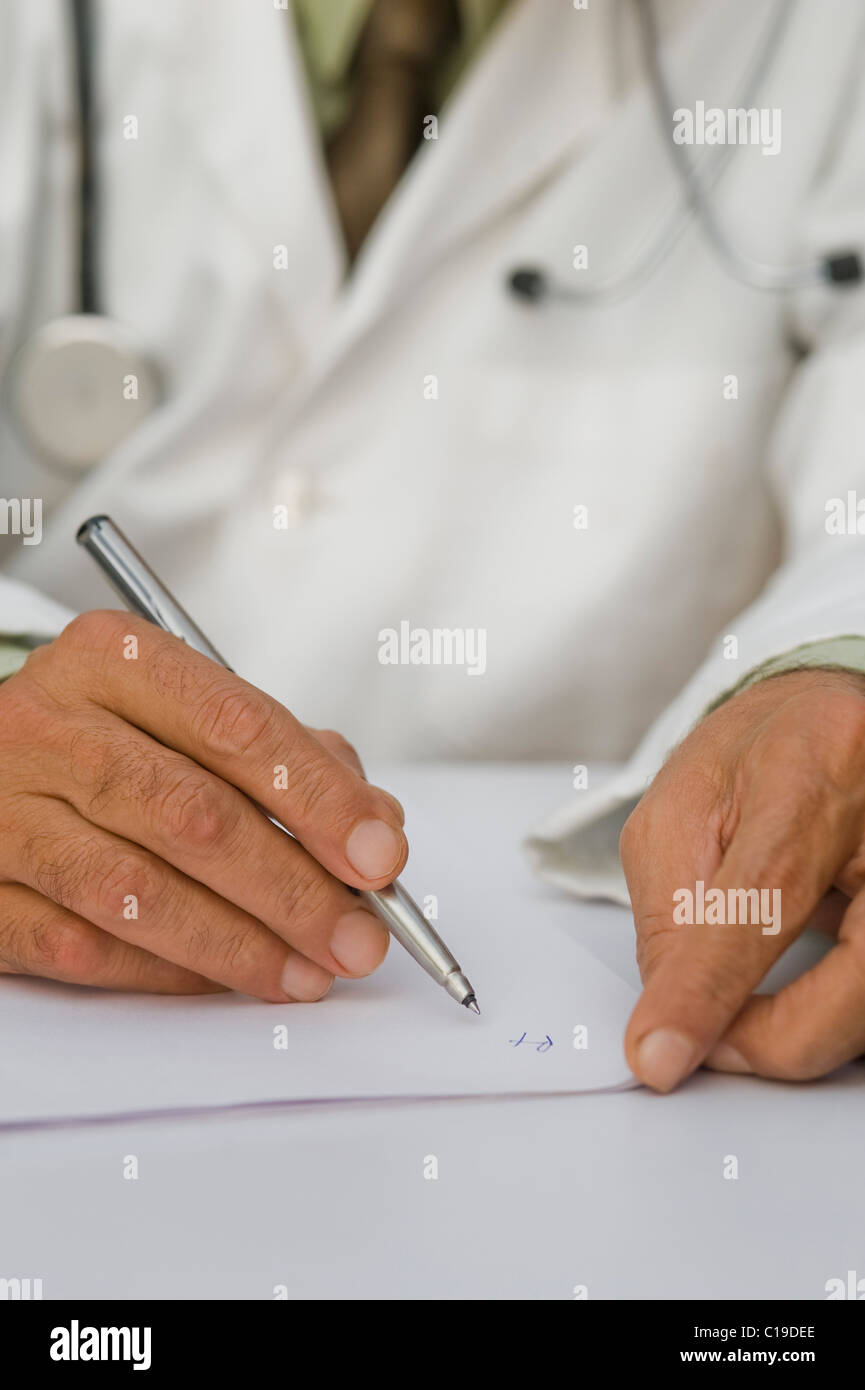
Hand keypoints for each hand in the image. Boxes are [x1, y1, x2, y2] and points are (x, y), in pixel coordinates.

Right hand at [0, 611, 405, 999]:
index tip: (380, 855)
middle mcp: (48, 726)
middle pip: (193, 815)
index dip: (319, 798)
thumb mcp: (185, 714)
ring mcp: (2, 811)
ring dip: (240, 945)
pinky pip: (82, 947)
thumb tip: (375, 826)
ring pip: (136, 892)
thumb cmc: (105, 738)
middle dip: (294, 889)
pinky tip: (225, 981)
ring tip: (309, 972)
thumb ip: (286, 757)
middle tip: (358, 937)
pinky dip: (167, 974)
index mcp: (111, 659)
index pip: (236, 726)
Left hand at [619, 667, 864, 1090]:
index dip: (710, 990)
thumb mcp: (684, 812)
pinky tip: (793, 1004)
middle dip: (777, 1039)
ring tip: (747, 1020)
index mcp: (819, 766)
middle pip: (857, 978)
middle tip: (714, 1047)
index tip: (662, 1053)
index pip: (763, 898)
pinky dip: (832, 1017)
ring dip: (807, 1034)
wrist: (833, 722)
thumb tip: (667, 1028)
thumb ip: (673, 916)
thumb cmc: (761, 755)